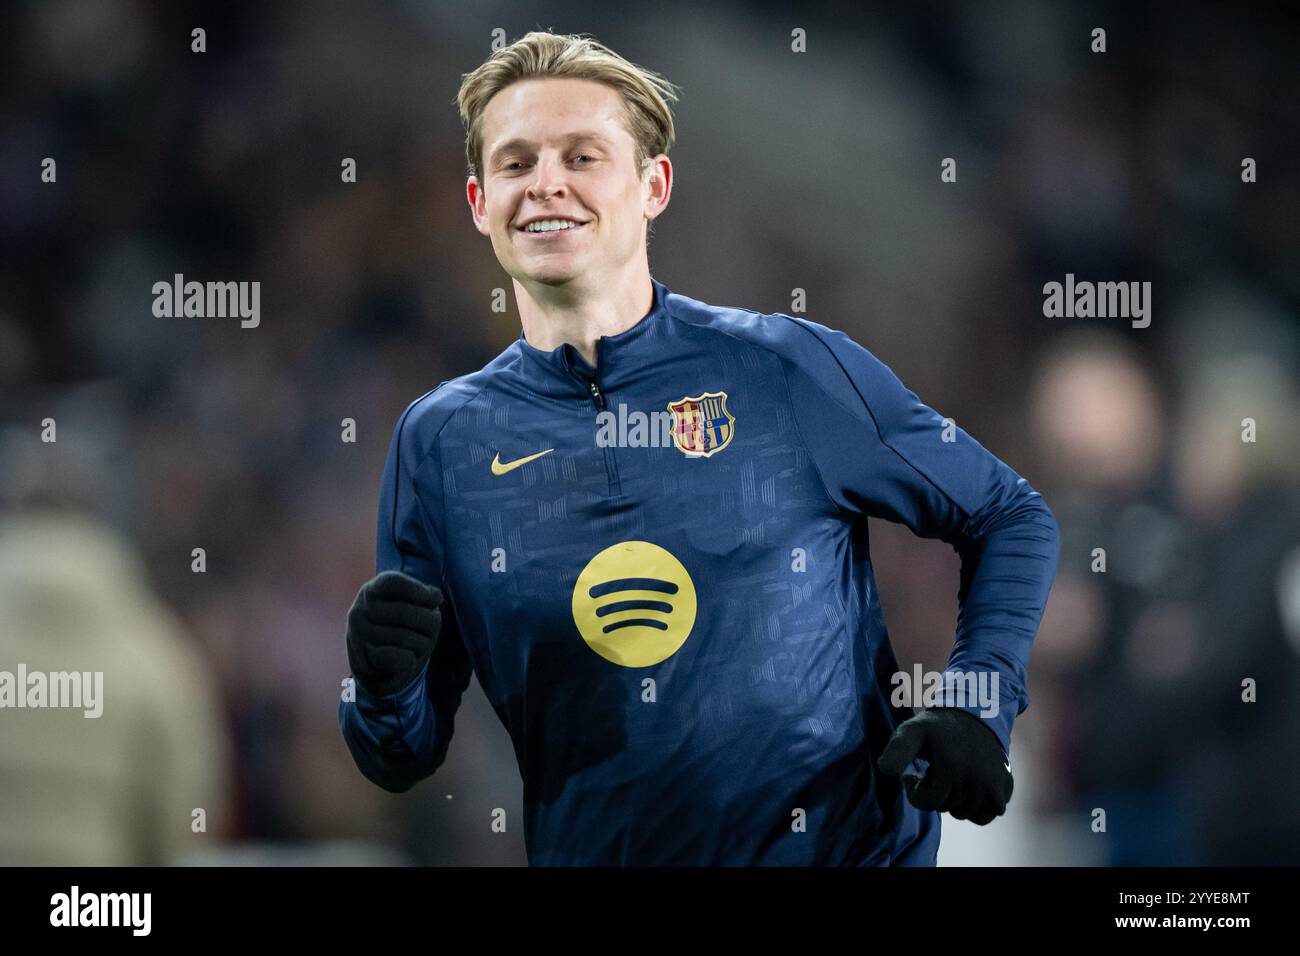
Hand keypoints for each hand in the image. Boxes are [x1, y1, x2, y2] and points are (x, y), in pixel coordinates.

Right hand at [345, 570, 443, 696]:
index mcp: (372, 590)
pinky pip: (394, 658)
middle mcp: (360, 610)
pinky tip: (411, 659)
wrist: (376, 663)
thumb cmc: (401, 626)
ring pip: (404, 637)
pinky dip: (409, 659)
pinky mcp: (362, 660)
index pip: (393, 583)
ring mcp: (359, 635)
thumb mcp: (410, 604)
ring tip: (420, 644)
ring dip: (422, 643)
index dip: (419, 590)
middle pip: (405, 612)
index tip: (437, 600)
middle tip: (433, 627)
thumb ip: (422, 597)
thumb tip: (435, 597)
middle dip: (429, 621)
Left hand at [877, 707, 1012, 824]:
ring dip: (954, 800)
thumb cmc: (938, 727)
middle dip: (936, 793)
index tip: (914, 774)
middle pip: (945, 809)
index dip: (915, 790)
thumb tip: (886, 770)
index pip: (927, 802)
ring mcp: (994, 785)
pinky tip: (968, 786)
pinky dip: (975, 807)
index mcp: (952, 765)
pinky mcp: (1005, 789)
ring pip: (964, 814)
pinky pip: (985, 816)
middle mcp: (977, 778)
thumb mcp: (912, 731)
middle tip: (936, 770)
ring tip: (953, 775)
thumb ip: (896, 749)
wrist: (976, 715)